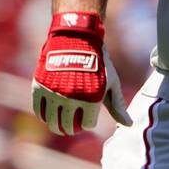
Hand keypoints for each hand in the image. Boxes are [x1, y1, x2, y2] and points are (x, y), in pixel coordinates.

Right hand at [31, 11, 131, 134]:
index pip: (87, 124)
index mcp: (91, 97)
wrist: (76, 39)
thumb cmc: (98, 62)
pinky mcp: (39, 87)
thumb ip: (118, 105)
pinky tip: (48, 115)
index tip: (87, 119)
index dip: (88, 123)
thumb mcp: (111, 82)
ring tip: (59, 125)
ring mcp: (54, 92)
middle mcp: (72, 97)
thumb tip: (128, 125)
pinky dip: (43, 116)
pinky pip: (39, 110)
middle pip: (68, 126)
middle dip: (71, 129)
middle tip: (71, 128)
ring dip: (56, 126)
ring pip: (52, 122)